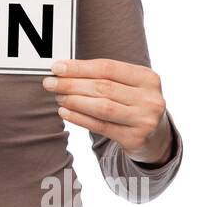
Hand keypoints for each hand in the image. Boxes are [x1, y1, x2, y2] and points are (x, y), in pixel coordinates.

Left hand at [42, 58, 170, 162]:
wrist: (157, 136)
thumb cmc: (133, 103)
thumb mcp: (129, 85)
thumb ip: (103, 77)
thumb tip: (63, 70)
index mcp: (148, 78)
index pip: (108, 68)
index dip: (80, 67)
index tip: (56, 67)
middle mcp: (150, 98)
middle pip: (103, 87)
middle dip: (71, 84)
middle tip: (49, 82)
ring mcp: (145, 120)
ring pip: (102, 107)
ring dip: (74, 101)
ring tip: (57, 97)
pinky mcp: (135, 139)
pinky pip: (101, 127)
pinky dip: (79, 118)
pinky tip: (64, 112)